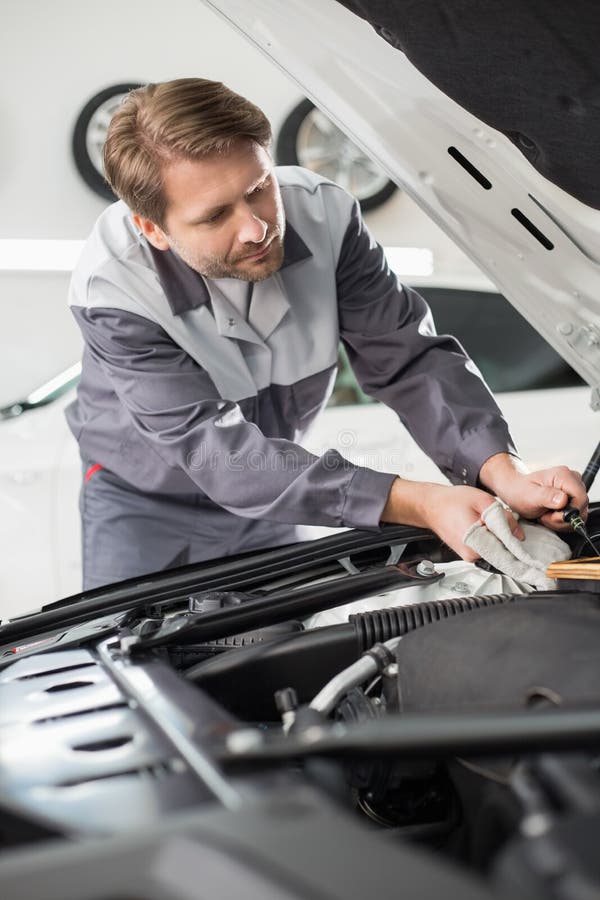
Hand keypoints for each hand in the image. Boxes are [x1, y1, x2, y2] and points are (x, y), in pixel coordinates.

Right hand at [381, 479, 523, 560]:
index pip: (507, 553)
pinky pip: (487, 551)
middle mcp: (472, 555)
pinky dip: (493, 543)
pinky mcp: (467, 554)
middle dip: (512, 544)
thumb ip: (503, 517)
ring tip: (500, 528)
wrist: (430, 505)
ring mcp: (469, 556)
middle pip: (503, 554)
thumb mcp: (483, 501)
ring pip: (495, 553)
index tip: (535, 560)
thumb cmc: (451, 501)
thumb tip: (519, 534)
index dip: (522, 553)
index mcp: (476, 542)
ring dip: (502, 543)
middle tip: (519, 534)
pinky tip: (492, 531)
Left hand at [479, 453, 587, 529]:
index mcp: (564, 475)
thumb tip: (562, 499)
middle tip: (545, 516)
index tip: (553, 516)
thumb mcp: (530, 495)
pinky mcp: (572, 500)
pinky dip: (561, 521)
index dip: (570, 512)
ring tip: (545, 515)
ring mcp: (573, 490)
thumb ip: (546, 496)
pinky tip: (549, 516)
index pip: (581, 498)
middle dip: (562, 519)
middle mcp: (572, 480)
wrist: (515, 492)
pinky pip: (574, 517)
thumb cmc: (520, 491)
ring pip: (579, 514)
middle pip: (581, 508)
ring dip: (561, 521)